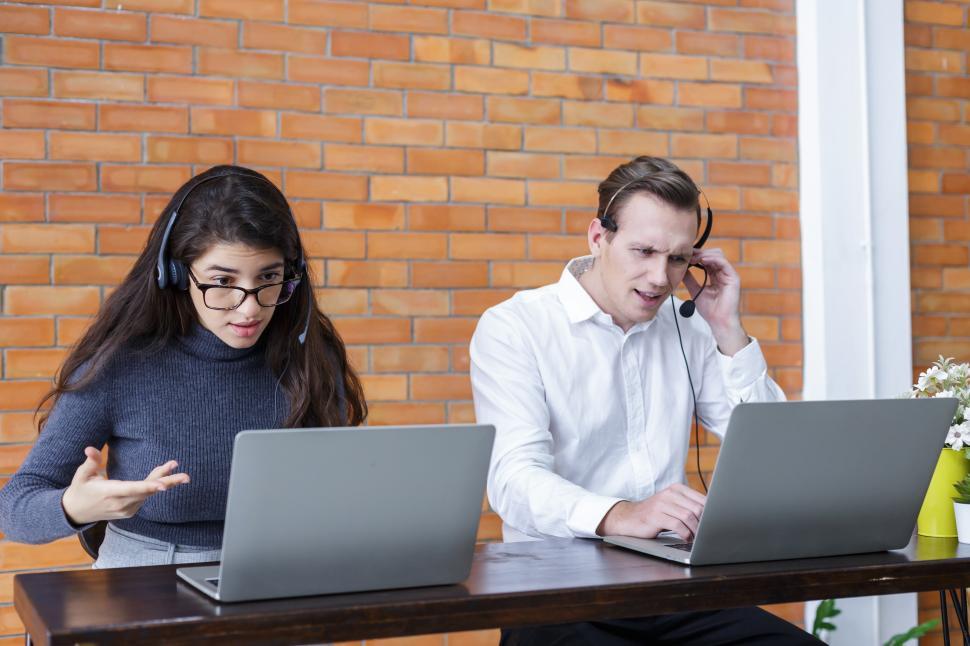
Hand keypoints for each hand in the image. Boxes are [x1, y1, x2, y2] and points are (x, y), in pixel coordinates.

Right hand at [61, 447, 189, 525]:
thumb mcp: (81, 475)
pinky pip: (145, 497)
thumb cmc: (80, 490)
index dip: (148, 487)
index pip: (132, 490)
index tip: (163, 485)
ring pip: (149, 494)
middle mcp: (120, 504)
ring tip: (174, 466)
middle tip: (186, 476)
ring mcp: (126, 510)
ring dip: (164, 481)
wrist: (76, 513)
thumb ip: (90, 462)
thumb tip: (90, 448)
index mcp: (109, 493)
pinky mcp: (130, 511)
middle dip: (167, 482)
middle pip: (147, 492)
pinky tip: (165, 476)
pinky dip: (155, 487)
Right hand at [596, 484, 706, 539]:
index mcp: (677, 488)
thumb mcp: (672, 505)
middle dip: (704, 524)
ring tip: (696, 538)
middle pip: (697, 508)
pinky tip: (686, 539)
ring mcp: (662, 504)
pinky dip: (685, 534)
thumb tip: (713, 516)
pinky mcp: (656, 516)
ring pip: (688, 517)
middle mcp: (670, 493)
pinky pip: (677, 525)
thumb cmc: (655, 514)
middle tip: (705, 534)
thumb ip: (689, 506)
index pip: (702, 499)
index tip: (714, 524)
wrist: (628, 518)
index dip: (711, 513)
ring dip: (695, 531)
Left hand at [683, 248, 748, 354]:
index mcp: (715, 276)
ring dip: (704, 254)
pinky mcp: (734, 278)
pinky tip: (702, 260)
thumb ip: (689, 279)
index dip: (696, 255)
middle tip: (687, 255)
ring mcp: (729, 275)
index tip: (684, 255)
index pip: (707, 260)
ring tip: (693, 258)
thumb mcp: (695, 290)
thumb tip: (681, 269)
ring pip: (718, 255)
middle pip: (713, 254)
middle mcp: (723, 273)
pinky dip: (713, 259)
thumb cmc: (710, 310)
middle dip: (699, 253)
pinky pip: (724, 263)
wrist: (719, 321)